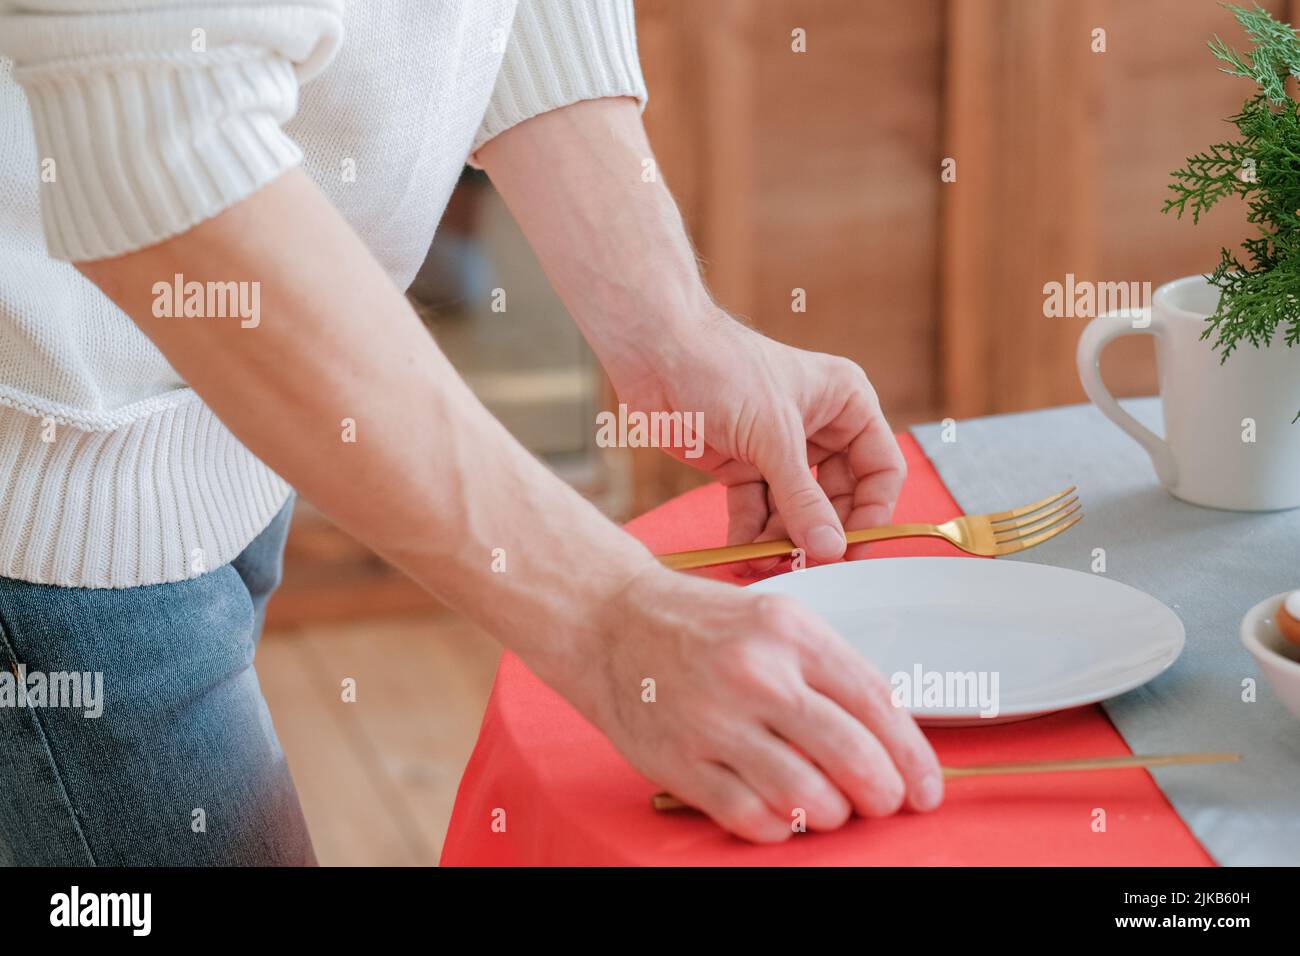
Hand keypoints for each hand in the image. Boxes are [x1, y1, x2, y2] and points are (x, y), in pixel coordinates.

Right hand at [560, 565, 942, 840]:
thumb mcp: (775, 618)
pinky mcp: (681, 762)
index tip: (925, 787)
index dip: (913, 756)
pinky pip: (752, 818)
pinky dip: (780, 827)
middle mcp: (756, 675)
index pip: (877, 702)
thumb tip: (887, 737)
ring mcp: (715, 722)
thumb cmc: (700, 623)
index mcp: (790, 632)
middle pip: (852, 756)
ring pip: (808, 797)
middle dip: (883, 793)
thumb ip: (829, 669)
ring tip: (829, 806)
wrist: (610, 621)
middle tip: (885, 803)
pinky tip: (782, 813)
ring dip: (833, 814)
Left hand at [612, 309, 906, 567]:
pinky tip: (743, 552)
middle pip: (838, 498)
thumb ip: (802, 498)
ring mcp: (779, 448)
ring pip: (795, 509)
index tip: (850, 549)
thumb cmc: (720, 366)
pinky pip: (757, 510)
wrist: (654, 353)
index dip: (870, 513)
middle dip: (819, 531)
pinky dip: (751, 533)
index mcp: (846, 403)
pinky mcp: (742, 464)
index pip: (880, 470)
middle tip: (806, 565)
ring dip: (781, 540)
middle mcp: (819, 426)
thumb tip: (831, 548)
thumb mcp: (772, 436)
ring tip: (764, 562)